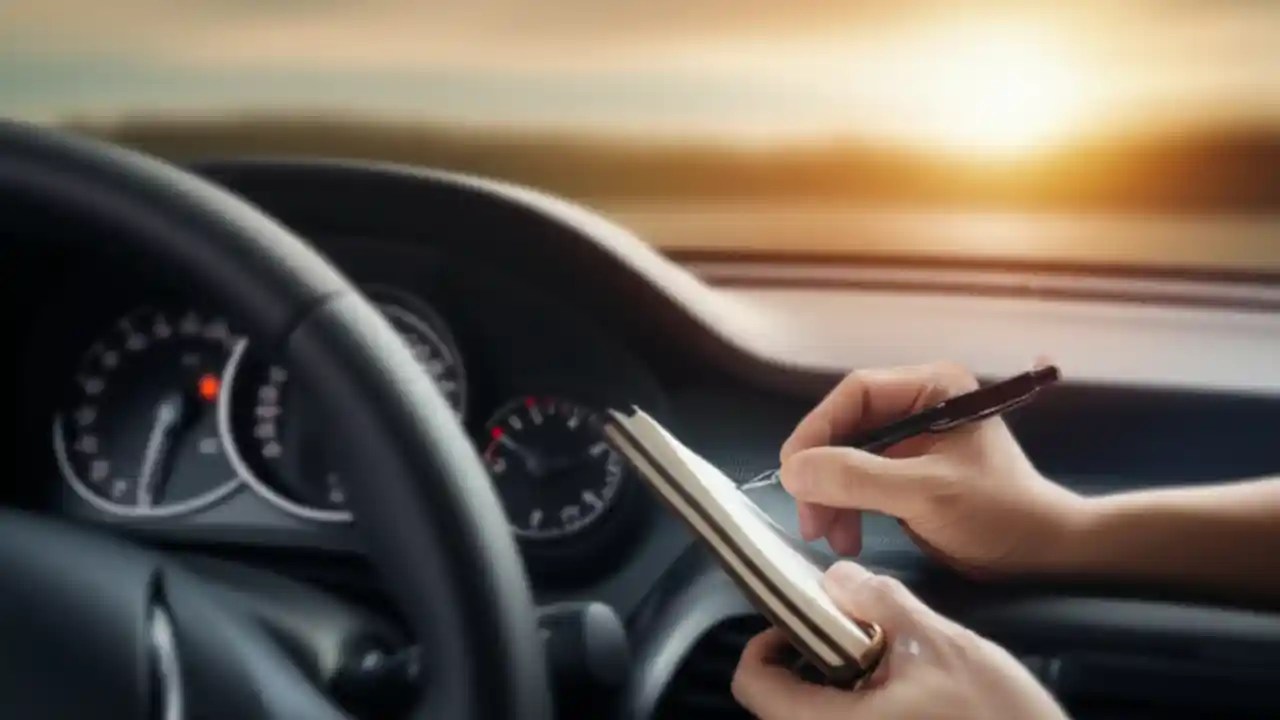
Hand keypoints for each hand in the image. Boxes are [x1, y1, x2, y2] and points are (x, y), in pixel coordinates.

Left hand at [732, 562, 1065, 719]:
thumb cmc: (997, 716)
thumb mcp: (939, 644)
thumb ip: (880, 603)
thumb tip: (837, 577)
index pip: (752, 685)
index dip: (767, 643)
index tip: (803, 619)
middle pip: (779, 702)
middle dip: (807, 659)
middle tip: (847, 630)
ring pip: (813, 716)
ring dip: (833, 682)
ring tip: (880, 657)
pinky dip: (857, 703)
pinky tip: (899, 686)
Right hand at [779, 362, 1085, 576]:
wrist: (1043, 554)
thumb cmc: (997, 512)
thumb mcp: (925, 492)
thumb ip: (857, 477)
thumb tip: (792, 471)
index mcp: (930, 388)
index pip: (854, 394)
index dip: (817, 430)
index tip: (793, 472)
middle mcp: (918, 406)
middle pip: (846, 427)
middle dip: (822, 472)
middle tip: (808, 516)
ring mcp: (913, 442)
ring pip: (847, 458)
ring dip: (830, 496)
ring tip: (827, 536)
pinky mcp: (909, 474)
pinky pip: (860, 482)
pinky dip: (846, 508)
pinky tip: (847, 536)